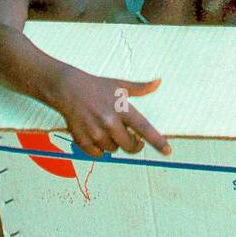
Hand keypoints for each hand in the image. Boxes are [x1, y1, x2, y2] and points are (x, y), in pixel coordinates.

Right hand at [55, 67, 169, 157]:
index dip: (157, 141)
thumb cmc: (96, 86)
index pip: (144, 127)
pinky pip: (98, 154)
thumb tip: (159, 82)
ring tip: (108, 129)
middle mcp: (109, 122)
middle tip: (132, 138)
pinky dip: (99, 149)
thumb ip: (141, 88)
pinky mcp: (82, 140)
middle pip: (129, 146)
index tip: (168, 151)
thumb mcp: (120, 85)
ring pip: (113, 150)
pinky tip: (96, 135)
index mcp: (121, 109)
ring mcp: (95, 132)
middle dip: (134, 144)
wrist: (68, 89)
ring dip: (114, 144)